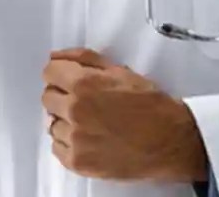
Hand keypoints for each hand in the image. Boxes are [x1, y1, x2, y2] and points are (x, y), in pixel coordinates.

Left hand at [42, 48, 207, 182]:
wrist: (170, 140)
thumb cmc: (150, 106)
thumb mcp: (120, 71)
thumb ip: (84, 59)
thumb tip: (57, 56)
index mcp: (83, 84)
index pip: (49, 72)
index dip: (61, 74)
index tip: (68, 80)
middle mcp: (75, 110)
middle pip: (48, 97)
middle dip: (63, 97)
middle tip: (86, 103)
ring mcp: (75, 138)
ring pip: (53, 124)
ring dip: (67, 122)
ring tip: (92, 124)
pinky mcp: (78, 161)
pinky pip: (57, 148)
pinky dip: (69, 144)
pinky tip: (90, 139)